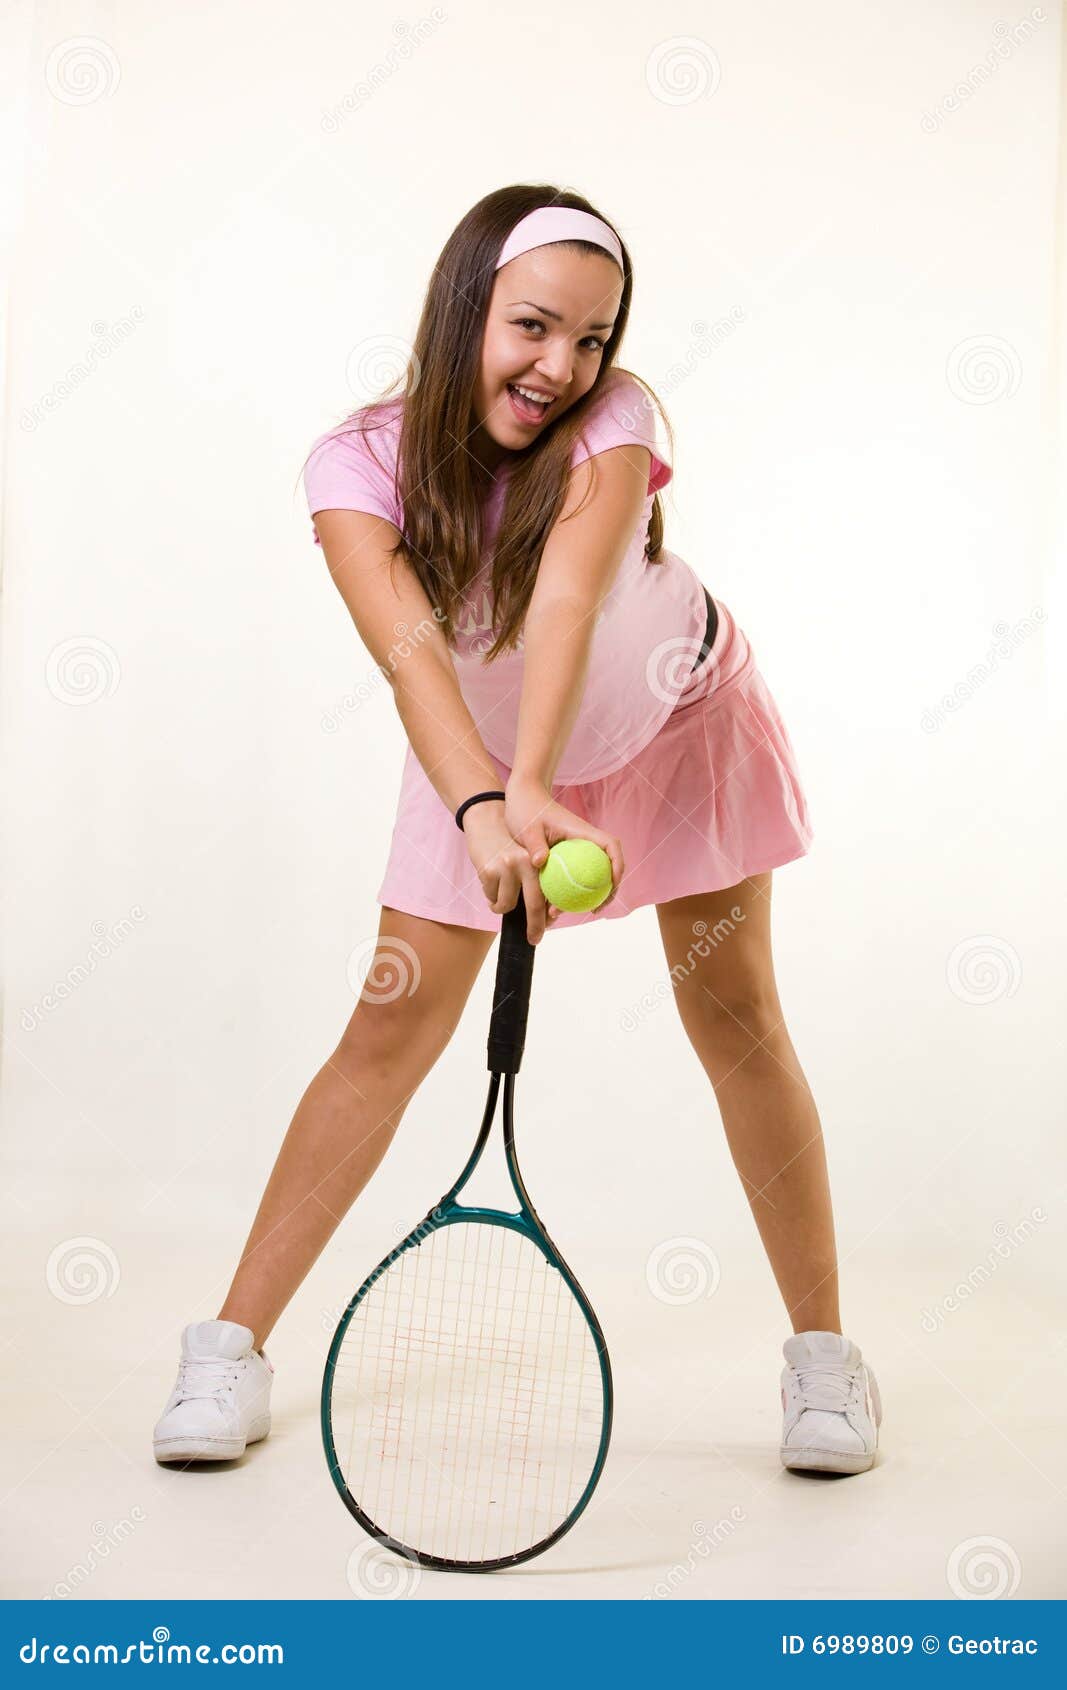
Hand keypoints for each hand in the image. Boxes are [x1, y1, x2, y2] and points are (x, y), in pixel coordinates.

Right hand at [460, 800, 555, 944]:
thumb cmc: (509, 843)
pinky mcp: (488, 870)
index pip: (548, 894)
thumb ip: (534, 879)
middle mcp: (527, 863)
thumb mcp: (527, 856)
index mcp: (540, 861)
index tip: (545, 930)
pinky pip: (491, 897)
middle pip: (534, 904)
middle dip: (535, 925)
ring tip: (498, 894)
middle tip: (534, 940)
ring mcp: (507, 867)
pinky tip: (489, 881)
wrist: (486, 819)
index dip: (547, 916)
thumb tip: (544, 914)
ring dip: (501, 905)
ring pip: (506, 905)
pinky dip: (490, 896)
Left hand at [504, 773, 624, 915]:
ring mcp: (578, 848)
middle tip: (597, 909)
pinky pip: (577, 874)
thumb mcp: (528, 828)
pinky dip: (573, 889)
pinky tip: (557, 904)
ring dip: (591, 893)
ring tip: (575, 912)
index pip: (611, 846)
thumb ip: (535, 845)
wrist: (523, 797)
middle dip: (609, 888)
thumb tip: (540, 862)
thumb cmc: (527, 808)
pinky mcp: (568, 855)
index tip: (613, 883)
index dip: (618, 864)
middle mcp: (585, 840)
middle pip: (608, 865)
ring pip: (593, 872)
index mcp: (582, 831)